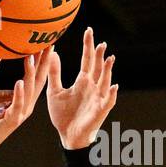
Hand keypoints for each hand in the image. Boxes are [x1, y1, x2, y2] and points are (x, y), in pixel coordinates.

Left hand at [0, 48, 50, 166]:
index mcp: (20, 101)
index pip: (34, 77)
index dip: (41, 61)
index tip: (47, 43)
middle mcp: (24, 107)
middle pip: (38, 80)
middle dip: (44, 62)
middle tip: (49, 43)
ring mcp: (19, 115)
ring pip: (29, 90)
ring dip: (31, 73)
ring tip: (32, 57)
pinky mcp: (10, 122)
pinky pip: (17, 106)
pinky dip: (19, 94)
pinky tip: (19, 82)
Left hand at [46, 27, 117, 149]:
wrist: (68, 135)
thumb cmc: (63, 114)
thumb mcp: (54, 92)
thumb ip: (54, 73)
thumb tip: (52, 53)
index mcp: (83, 81)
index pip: (87, 59)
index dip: (88, 46)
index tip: (89, 31)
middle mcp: (93, 86)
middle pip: (97, 67)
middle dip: (99, 55)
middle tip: (100, 42)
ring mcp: (98, 97)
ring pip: (105, 81)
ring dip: (107, 70)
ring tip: (109, 58)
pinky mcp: (100, 110)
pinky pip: (108, 101)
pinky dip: (111, 94)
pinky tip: (113, 86)